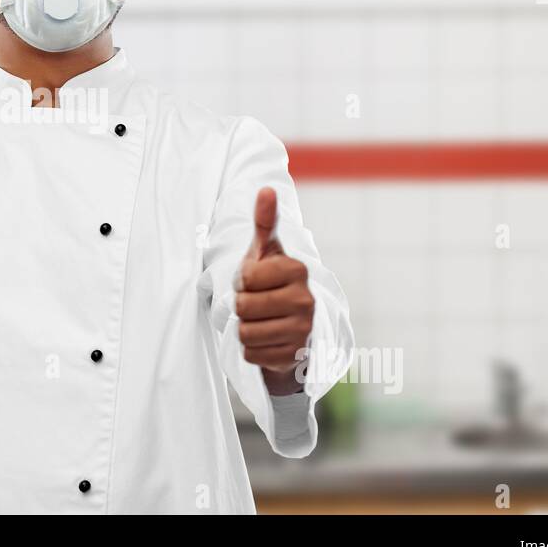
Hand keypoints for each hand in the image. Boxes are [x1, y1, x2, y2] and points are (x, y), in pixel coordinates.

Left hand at [236, 187, 312, 394]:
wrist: (292, 325)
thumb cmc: (273, 281)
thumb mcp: (266, 252)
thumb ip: (264, 222)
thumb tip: (266, 190)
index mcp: (297, 270)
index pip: (245, 278)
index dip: (242, 281)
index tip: (255, 281)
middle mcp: (305, 300)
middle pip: (243, 307)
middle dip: (242, 306)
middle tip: (257, 302)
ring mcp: (303, 331)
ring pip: (246, 332)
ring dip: (246, 328)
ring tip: (263, 321)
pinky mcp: (294, 357)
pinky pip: (252, 354)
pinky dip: (253, 349)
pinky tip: (268, 339)